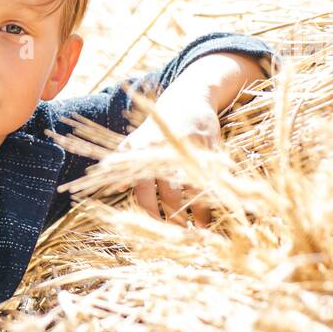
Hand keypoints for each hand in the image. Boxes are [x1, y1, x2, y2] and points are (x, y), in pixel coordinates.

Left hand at [112, 84, 222, 227]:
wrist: (189, 96)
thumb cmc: (159, 124)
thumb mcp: (136, 138)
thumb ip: (123, 162)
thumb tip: (115, 189)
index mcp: (144, 154)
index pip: (143, 191)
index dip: (149, 212)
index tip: (154, 230)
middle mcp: (164, 151)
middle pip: (170, 193)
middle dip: (174, 218)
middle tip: (180, 235)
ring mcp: (189, 148)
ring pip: (193, 187)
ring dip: (197, 211)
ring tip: (199, 229)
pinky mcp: (211, 145)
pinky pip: (213, 175)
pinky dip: (215, 192)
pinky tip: (217, 207)